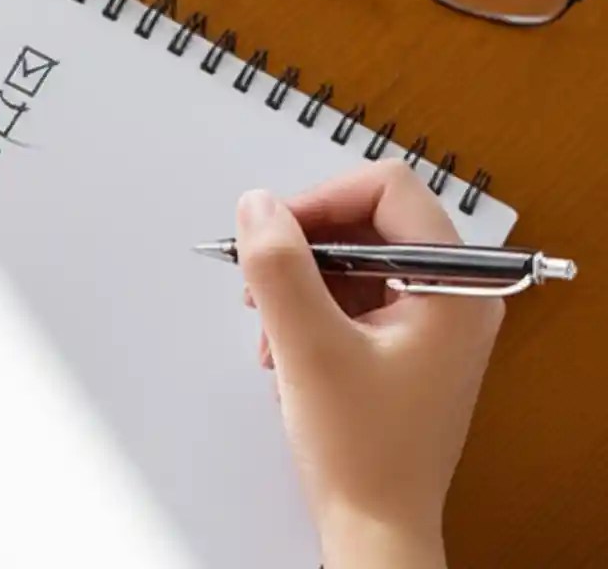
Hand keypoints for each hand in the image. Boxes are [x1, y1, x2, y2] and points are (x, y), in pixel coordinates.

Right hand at [235, 161, 504, 568]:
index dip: (322, 199)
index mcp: (455, 285)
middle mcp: (455, 292)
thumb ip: (279, 267)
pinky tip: (287, 348)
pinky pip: (353, 294)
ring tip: (270, 328)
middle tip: (260, 277)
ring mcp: (433, 317)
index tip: (272, 229)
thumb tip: (258, 206)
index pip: (389, 190)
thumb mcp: (308, 348)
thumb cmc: (364, 453)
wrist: (376, 524)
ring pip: (355, 258)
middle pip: (369, 221)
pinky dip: (311, 308)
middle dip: (305, 244)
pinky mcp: (407, 340)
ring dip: (301, 282)